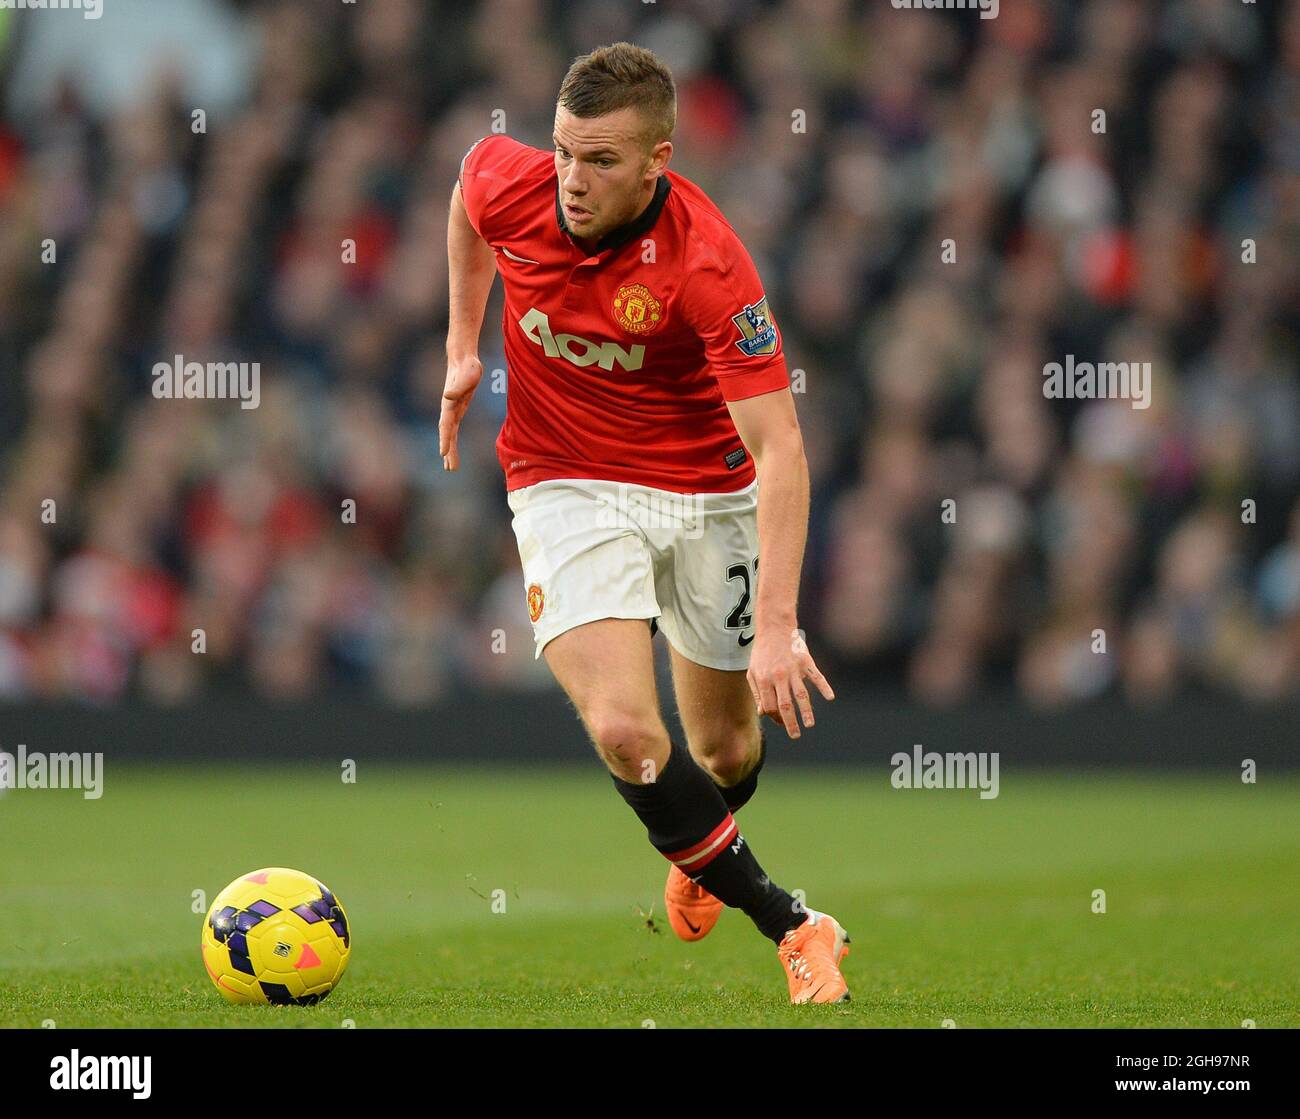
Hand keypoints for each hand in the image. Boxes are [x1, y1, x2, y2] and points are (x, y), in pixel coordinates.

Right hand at [439, 354, 483, 470]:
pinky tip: (451, 451)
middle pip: (447, 434)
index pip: (446, 425)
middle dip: (448, 452)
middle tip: (451, 469)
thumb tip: (448, 396)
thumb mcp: (468, 375)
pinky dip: (452, 441)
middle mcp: (448, 410)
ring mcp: (452, 411)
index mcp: (449, 404)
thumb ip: (458, 387)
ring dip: (450, 451)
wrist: (463, 358)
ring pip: (449, 434)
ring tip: (451, 467)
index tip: (443, 453)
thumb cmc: (467, 366)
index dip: (444, 439)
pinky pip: (453, 430)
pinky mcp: (457, 410)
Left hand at [746, 626, 834, 738]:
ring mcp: (794, 669)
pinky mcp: (806, 662)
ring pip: (801, 695)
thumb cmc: (762, 652)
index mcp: (764, 679)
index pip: (770, 706)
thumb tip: (762, 714)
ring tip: (810, 725)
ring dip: (807, 711)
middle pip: (786, 705)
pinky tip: (830, 697)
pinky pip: (816, 677)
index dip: (775, 717)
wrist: (774, 628)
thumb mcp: (753, 672)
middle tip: (795, 736)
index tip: (781, 722)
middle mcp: (779, 676)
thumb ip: (758, 693)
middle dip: (790, 723)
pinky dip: (824, 687)